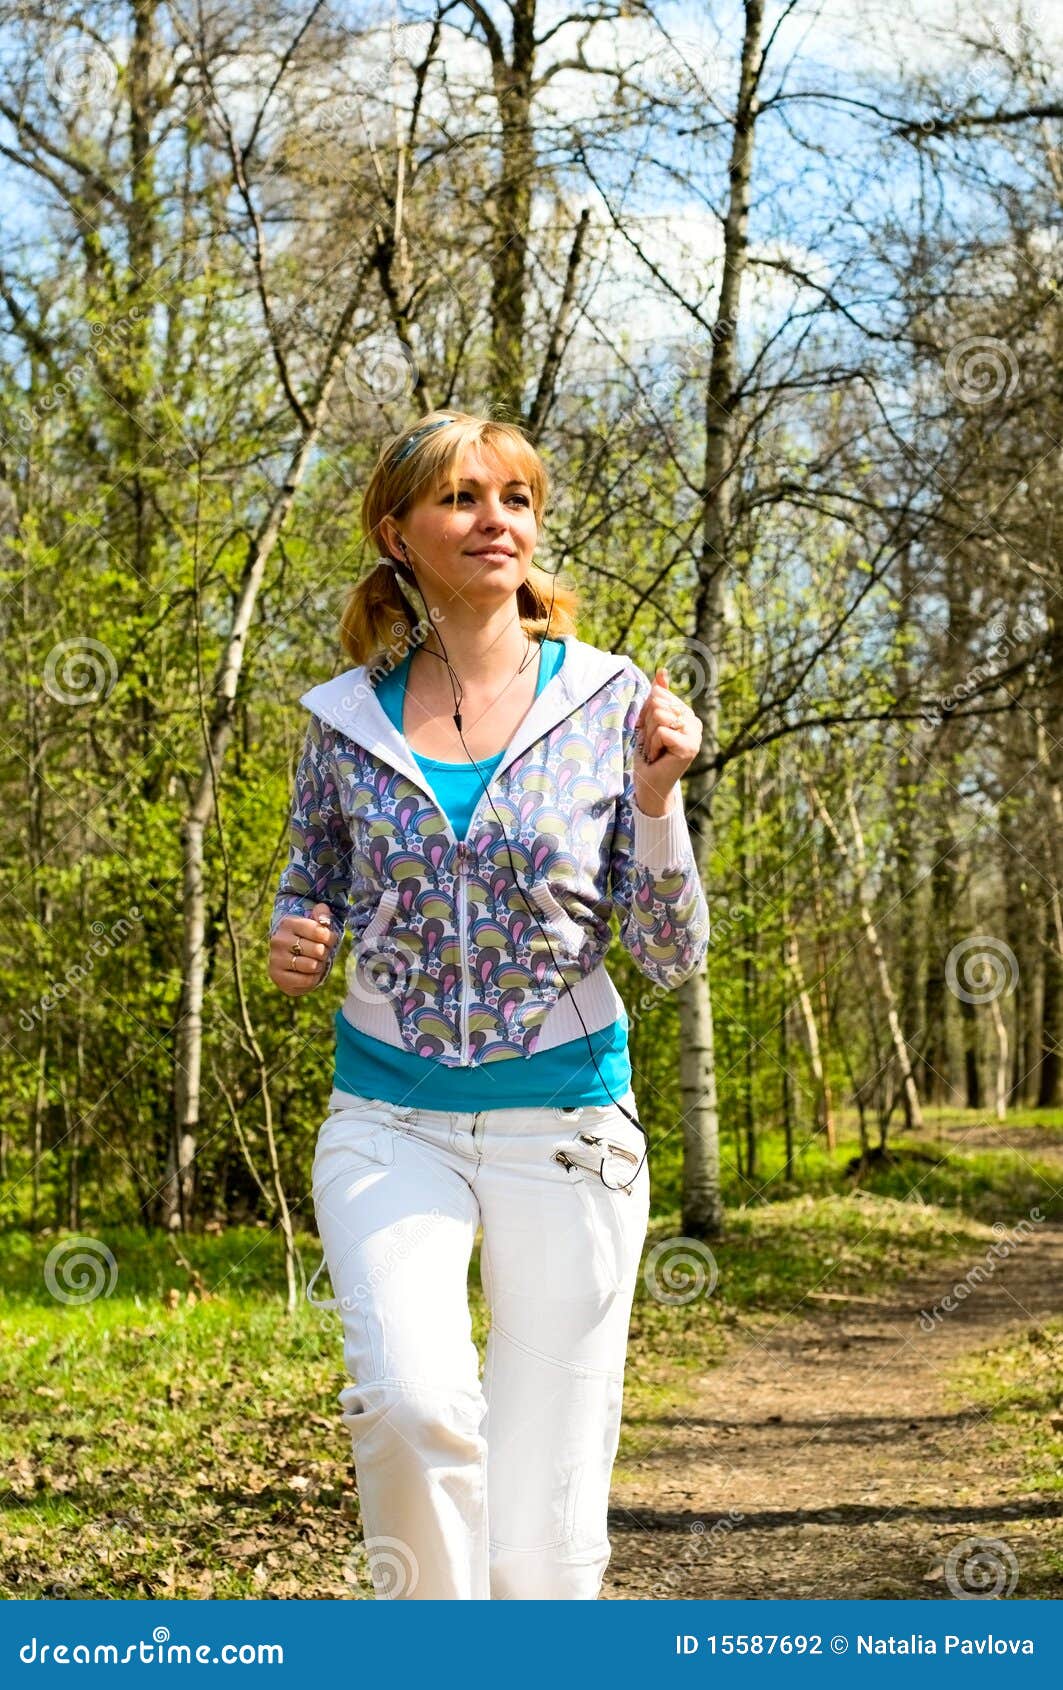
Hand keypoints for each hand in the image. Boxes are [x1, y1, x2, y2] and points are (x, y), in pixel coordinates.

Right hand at [268, 903, 339, 994]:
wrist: (290, 961)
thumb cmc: (308, 940)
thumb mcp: (315, 923)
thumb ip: (322, 914)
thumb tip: (324, 920)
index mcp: (288, 923)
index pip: (320, 931)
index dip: (330, 938)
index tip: (328, 940)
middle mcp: (279, 940)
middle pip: (318, 950)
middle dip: (325, 953)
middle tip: (321, 954)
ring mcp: (276, 959)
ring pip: (312, 966)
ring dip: (319, 966)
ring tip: (315, 963)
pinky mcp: (277, 976)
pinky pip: (306, 980)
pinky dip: (313, 978)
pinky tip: (309, 973)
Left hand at [633, 667, 702, 816]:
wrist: (650, 783)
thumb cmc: (648, 752)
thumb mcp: (649, 720)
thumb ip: (658, 696)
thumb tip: (662, 670)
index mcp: (686, 713)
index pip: (659, 694)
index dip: (646, 712)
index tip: (649, 731)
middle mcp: (694, 721)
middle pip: (658, 702)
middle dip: (646, 724)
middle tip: (652, 743)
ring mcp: (694, 734)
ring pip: (659, 716)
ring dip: (649, 736)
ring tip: (655, 750)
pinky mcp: (690, 747)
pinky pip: (661, 732)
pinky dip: (653, 745)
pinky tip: (658, 757)